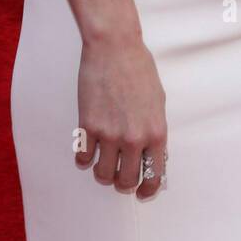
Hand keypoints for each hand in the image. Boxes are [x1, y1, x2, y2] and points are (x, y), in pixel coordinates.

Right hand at [76, 34, 167, 198]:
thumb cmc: (138, 69)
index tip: (142, 193)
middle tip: (119, 174)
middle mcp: (134, 138)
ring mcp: (109, 134)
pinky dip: (85, 157)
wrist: (115, 47)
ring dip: (102, 172)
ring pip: (102, 175)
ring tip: (104, 159)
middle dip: (122, 182)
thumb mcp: (158, 102)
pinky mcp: (88, 126)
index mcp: (156, 132)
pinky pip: (83, 159)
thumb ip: (154, 131)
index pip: (154, 176)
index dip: (147, 190)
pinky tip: (89, 146)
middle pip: (125, 181)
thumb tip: (151, 155)